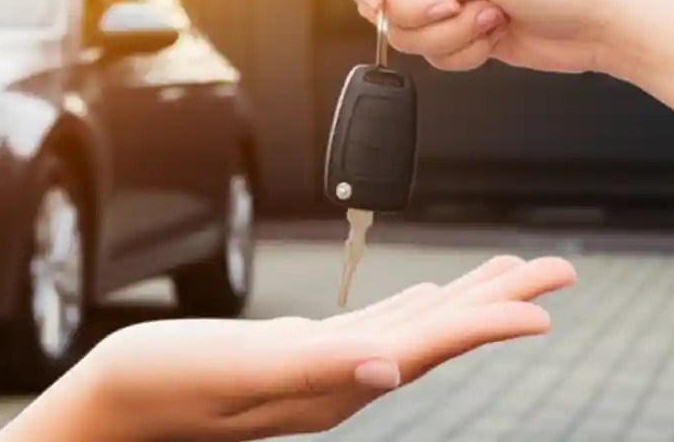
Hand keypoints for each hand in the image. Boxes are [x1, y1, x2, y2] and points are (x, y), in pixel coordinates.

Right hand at [1, 255, 574, 441]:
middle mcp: (339, 381)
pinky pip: (375, 327)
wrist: (116, 402)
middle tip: (557, 270)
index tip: (544, 306)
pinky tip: (428, 299)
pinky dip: (412, 307)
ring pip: (413, 329)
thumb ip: (314, 367)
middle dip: (499, 303)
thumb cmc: (163, 382)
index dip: (487, 324)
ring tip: (511, 276)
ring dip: (466, 301)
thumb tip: (392, 368)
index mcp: (332, 383)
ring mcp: (320, 370)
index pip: (427, 349)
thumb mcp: (238, 369)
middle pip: (437, 337)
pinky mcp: (297, 355)